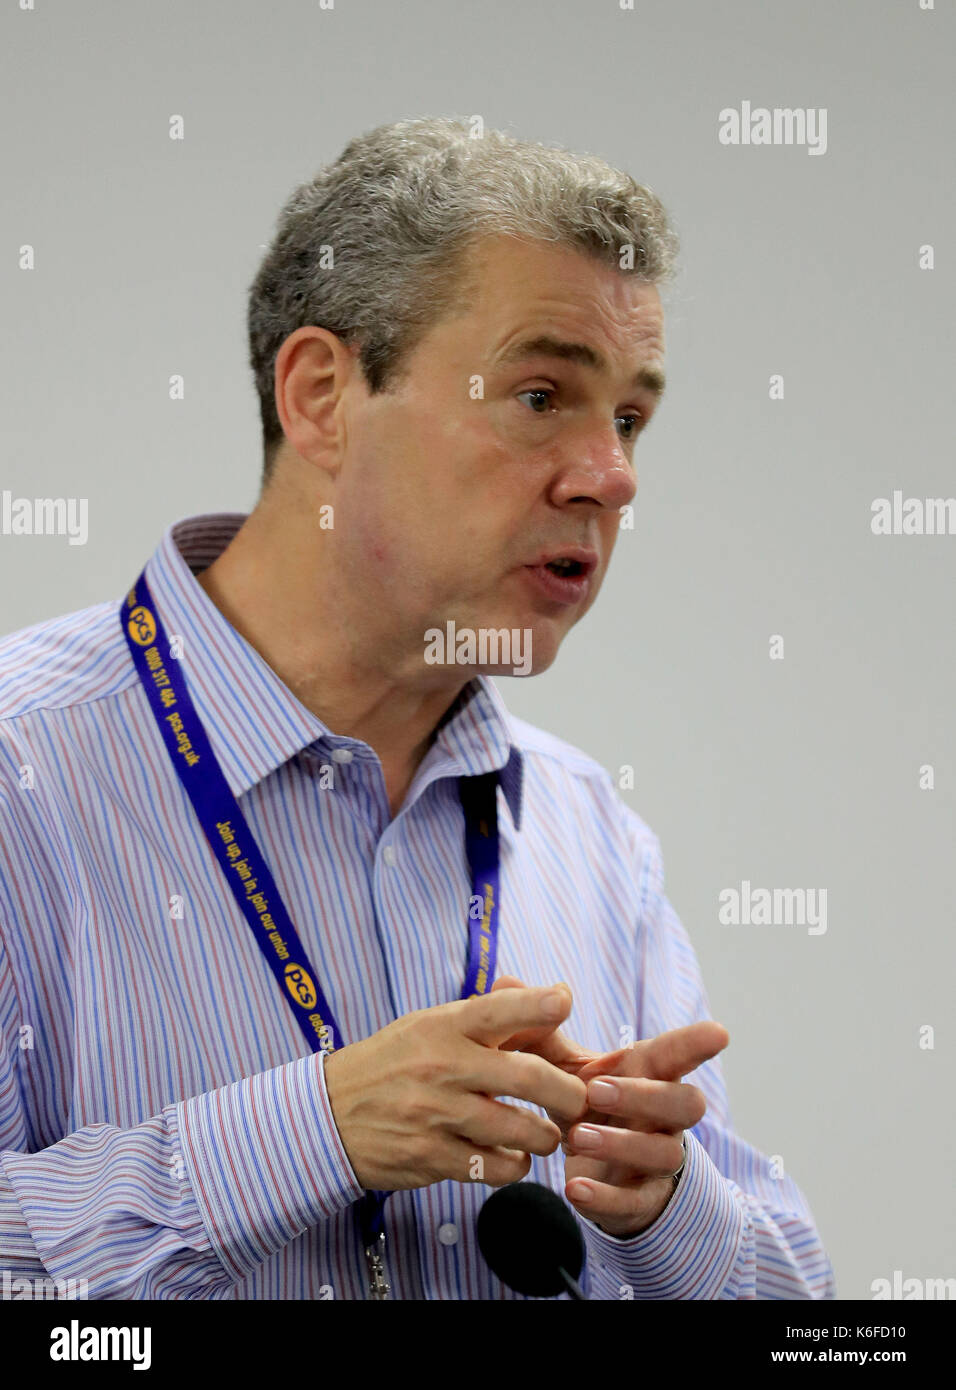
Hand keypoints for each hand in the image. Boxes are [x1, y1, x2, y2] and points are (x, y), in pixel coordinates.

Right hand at [323, 985, 587, 1191]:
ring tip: (544, 1134)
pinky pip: (496, 1167)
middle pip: (530, 1077)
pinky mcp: (433, 1157)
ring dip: (545, 1136)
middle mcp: (444, 1066)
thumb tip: (550, 997)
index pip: (500, 1008)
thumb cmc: (390, 1064)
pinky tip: (511, 1157)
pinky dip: (514, 1165)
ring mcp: (438, 1114)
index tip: (564, 1001)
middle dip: (568, 1092)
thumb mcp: (427, 1026)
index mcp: (444, 1027)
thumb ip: (484, 1017)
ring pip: (522, 1130)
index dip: (539, 1003)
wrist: (329, 1115)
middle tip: (579, 1099)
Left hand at [491, 974, 729, 1237]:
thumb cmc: (588, 1103)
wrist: (594, 1168)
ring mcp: (657, 1160)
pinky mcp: (640, 1200)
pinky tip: (574, 1188)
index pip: (677, 1056)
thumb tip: (506, 978)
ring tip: (573, 1137)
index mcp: (649, 1075)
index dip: (697, 1044)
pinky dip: (606, 1197)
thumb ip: (539, 1028)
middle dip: (645, 1095)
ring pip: (664, 1153)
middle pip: (686, 1103)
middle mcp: (663, 1116)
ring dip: (621, 1144)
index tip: (718, 1033)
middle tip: (594, 1090)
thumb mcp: (563, 1066)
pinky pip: (635, 1202)